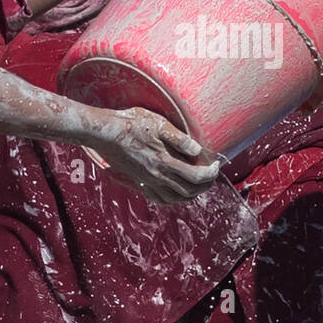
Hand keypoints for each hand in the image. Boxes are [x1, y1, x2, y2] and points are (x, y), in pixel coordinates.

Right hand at [89, 108, 221, 204]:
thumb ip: (179, 139)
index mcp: (165, 162)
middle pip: (189, 191)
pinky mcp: (140, 181)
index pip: (196, 176)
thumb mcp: (158, 124)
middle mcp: (158, 176)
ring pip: (175, 198)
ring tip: (198, 185)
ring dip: (191, 194)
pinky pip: (159, 198)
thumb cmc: (132, 124)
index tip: (216, 165)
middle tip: (211, 176)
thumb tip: (197, 149)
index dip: (210, 173)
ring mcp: (148, 181)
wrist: (106, 133)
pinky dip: (172, 199)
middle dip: (205, 185)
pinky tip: (175, 192)